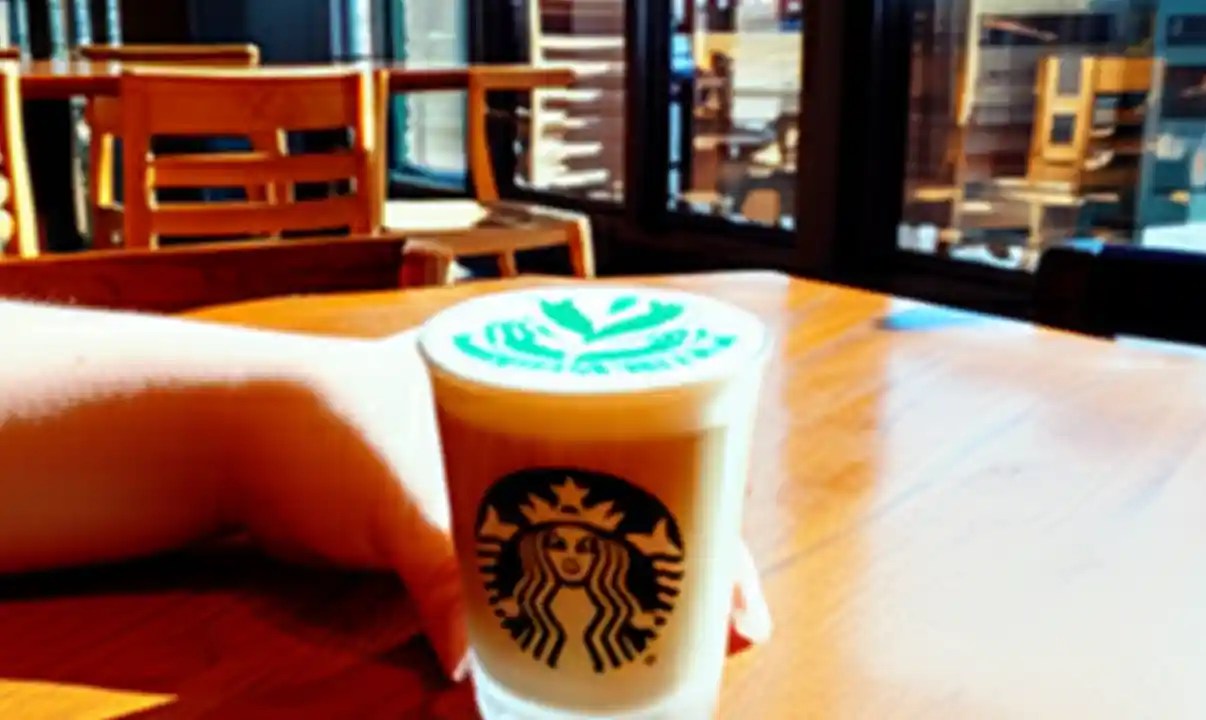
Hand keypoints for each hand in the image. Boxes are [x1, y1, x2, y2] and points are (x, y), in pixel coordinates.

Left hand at [233, 329, 770, 677]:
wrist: (233, 433)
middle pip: (640, 497)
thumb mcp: (397, 496)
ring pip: (590, 538)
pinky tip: (565, 651)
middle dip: (686, 566)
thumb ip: (444, 577)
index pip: (661, 447)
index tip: (738, 600)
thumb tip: (476, 674)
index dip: (713, 524)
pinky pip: (528, 568)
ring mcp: (497, 474)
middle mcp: (534, 427)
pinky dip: (552, 610)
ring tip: (660, 655)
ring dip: (624, 596)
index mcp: (541, 385)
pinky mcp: (456, 517)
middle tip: (726, 634)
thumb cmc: (323, 424)